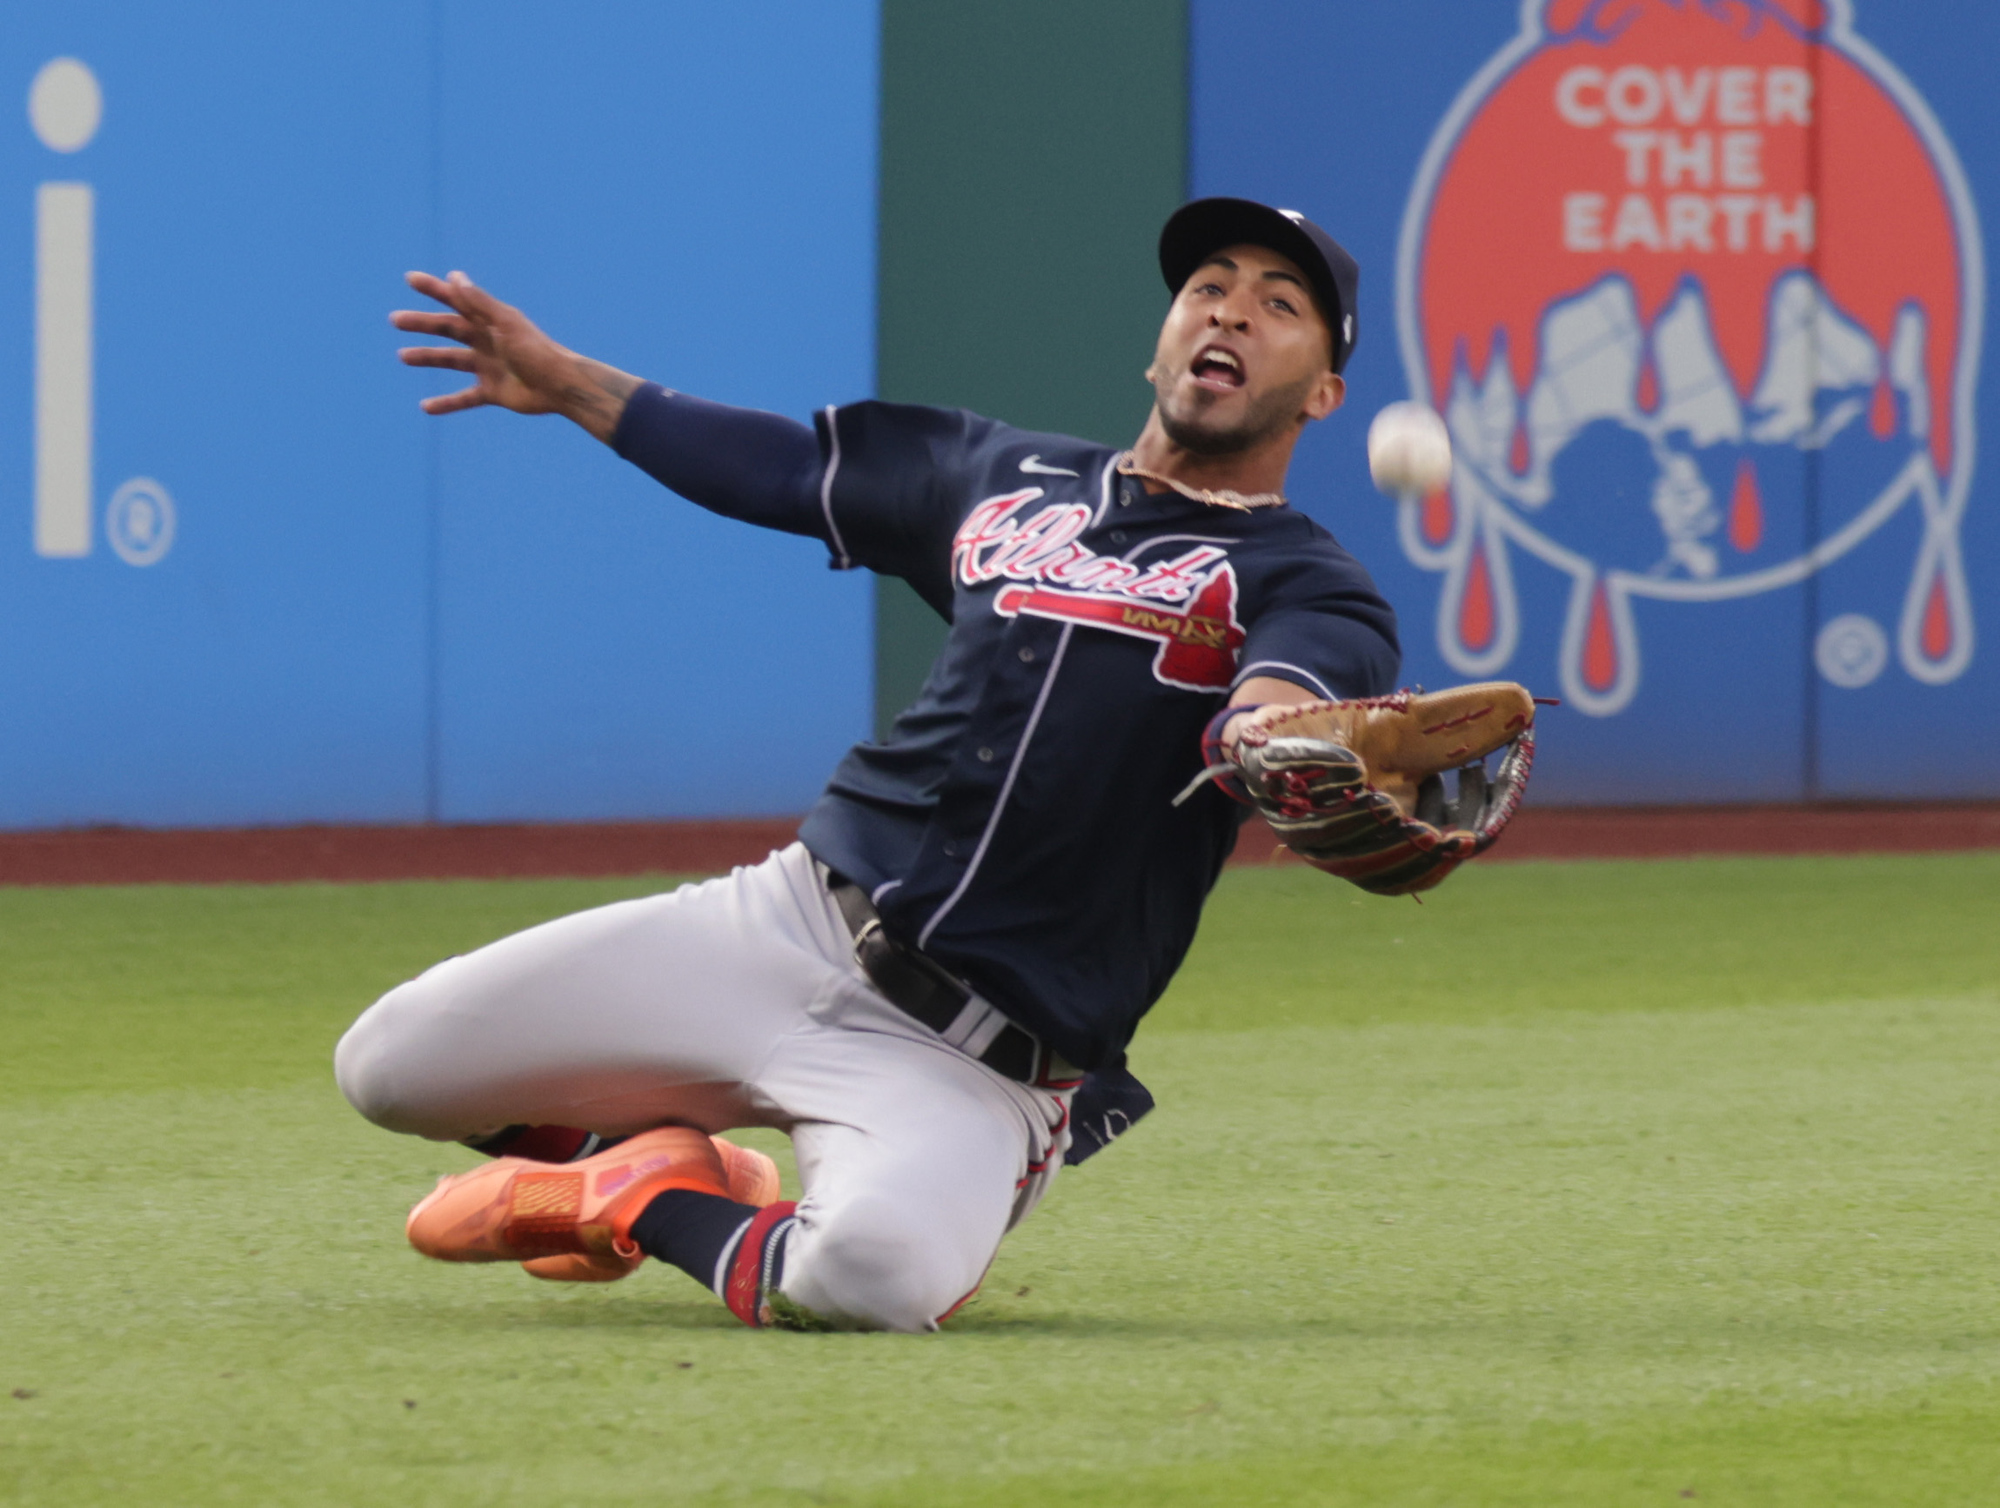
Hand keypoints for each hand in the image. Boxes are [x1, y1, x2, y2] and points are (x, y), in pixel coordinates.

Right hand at [391, 271, 638, 441]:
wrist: (560, 387)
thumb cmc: (536, 351)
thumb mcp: (506, 323)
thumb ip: (480, 303)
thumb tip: (455, 277)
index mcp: (491, 321)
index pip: (457, 300)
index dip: (435, 289)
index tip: (410, 279)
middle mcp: (487, 341)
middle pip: (448, 329)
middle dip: (423, 324)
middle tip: (396, 320)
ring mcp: (489, 367)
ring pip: (452, 361)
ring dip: (428, 358)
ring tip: (403, 356)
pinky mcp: (493, 392)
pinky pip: (465, 398)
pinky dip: (447, 404)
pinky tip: (426, 407)